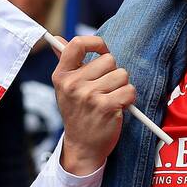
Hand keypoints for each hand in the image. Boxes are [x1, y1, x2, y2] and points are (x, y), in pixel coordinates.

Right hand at [50, 36, 135, 175]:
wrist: (82, 147)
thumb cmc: (77, 113)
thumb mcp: (65, 88)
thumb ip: (65, 62)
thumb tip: (57, 39)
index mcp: (62, 76)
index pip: (77, 44)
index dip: (96, 43)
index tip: (102, 52)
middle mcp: (73, 84)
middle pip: (109, 60)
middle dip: (113, 73)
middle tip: (104, 89)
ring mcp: (89, 96)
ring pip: (122, 74)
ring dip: (122, 86)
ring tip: (110, 99)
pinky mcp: (106, 107)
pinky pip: (129, 90)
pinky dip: (129, 98)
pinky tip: (118, 107)